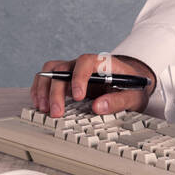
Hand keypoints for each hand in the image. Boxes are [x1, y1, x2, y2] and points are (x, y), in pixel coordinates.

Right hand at [30, 53, 158, 117]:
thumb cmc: (133, 87)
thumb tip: (99, 107)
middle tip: (57, 113)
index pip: (86, 61)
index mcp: (103, 63)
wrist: (131, 83)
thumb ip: (119, 101)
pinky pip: (47, 78)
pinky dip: (40, 89)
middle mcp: (85, 64)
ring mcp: (73, 71)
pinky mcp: (66, 80)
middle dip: (57, 91)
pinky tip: (40, 104)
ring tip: (44, 108)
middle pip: (63, 68)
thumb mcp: (134, 96)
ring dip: (44, 88)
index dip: (79, 77)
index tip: (78, 96)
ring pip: (51, 70)